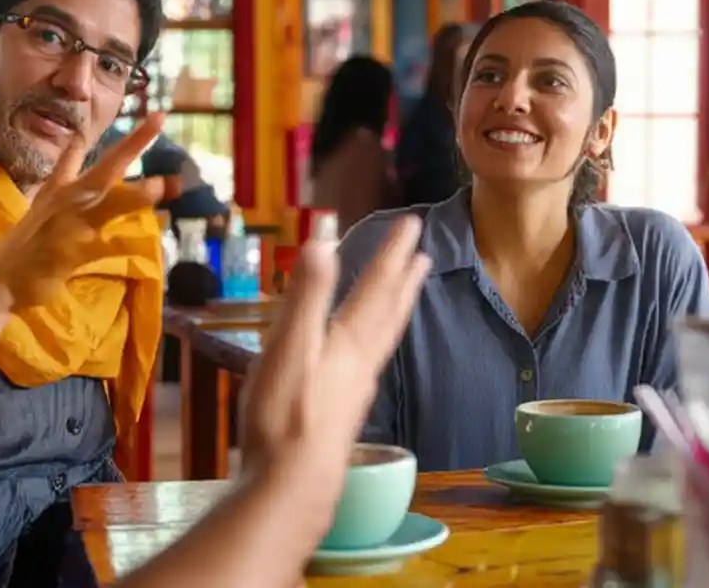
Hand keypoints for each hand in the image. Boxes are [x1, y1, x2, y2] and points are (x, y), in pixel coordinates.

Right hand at [0, 113, 176, 307]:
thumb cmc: (27, 241)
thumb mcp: (45, 200)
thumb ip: (65, 170)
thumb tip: (76, 139)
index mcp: (59, 188)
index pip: (75, 154)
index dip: (102, 130)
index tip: (129, 118)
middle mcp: (69, 198)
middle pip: (106, 166)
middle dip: (133, 143)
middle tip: (158, 120)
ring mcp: (74, 223)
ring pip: (112, 202)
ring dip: (138, 194)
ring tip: (164, 186)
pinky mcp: (76, 250)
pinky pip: (110, 245)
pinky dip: (128, 242)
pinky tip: (149, 240)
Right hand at [240, 216, 429, 526]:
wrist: (293, 485)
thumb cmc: (285, 416)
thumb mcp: (289, 346)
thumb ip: (307, 293)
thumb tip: (323, 239)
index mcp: (348, 341)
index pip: (375, 287)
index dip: (391, 253)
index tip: (410, 223)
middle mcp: (360, 362)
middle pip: (389, 313)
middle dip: (403, 280)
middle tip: (423, 254)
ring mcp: (355, 389)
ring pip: (384, 339)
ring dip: (397, 310)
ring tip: (408, 293)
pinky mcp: (345, 412)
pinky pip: (373, 362)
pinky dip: (379, 343)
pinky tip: (371, 354)